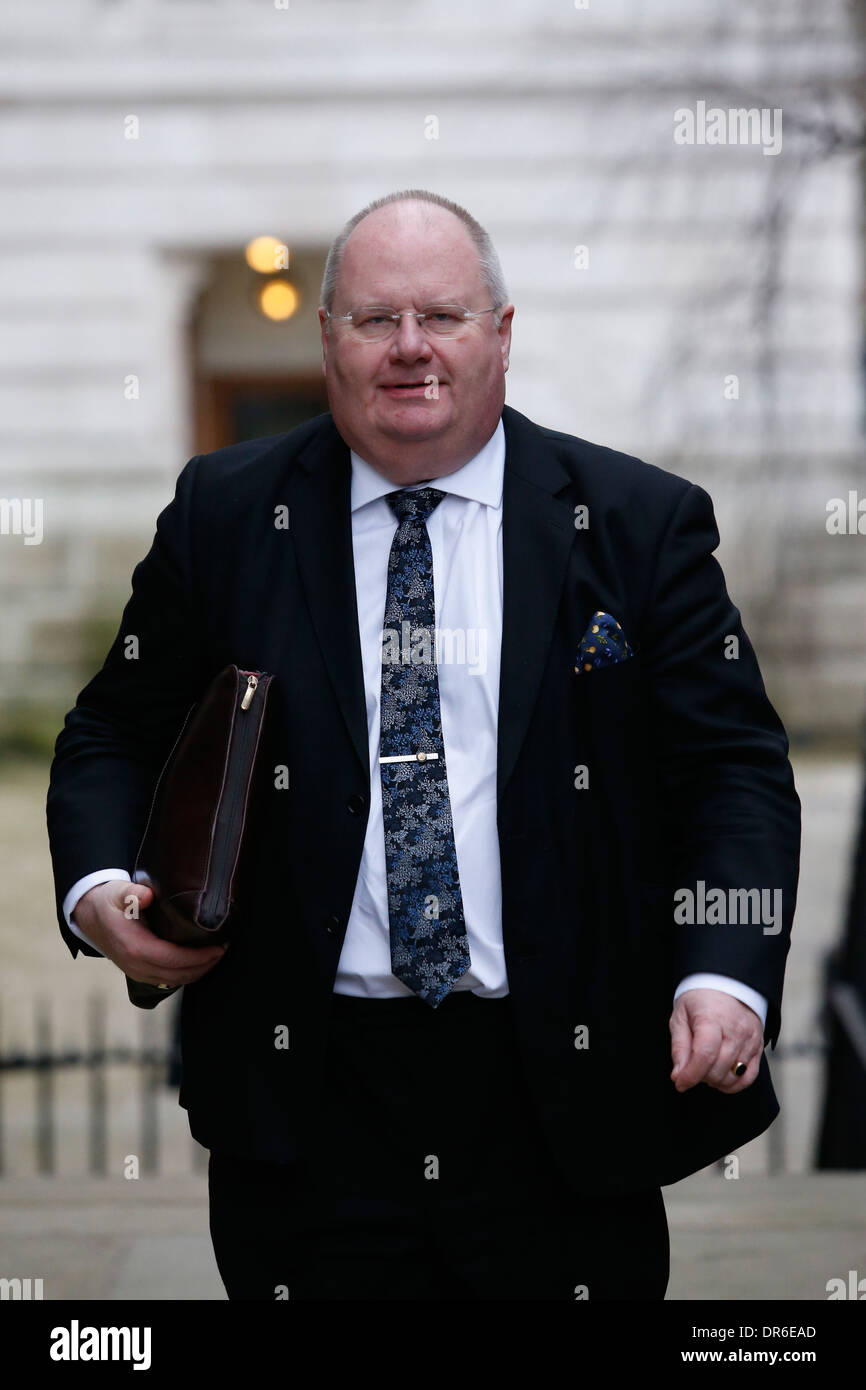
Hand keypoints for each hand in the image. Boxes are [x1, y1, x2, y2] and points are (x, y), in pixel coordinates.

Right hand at [72, 880, 227, 988]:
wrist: (89, 915)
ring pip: (174, 981)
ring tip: (215, 956)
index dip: (199, 957)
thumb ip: (132, 893)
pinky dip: (185, 974)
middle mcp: (136, 965)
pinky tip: (197, 963)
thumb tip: (148, 895)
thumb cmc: (108, 902)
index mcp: (135, 947)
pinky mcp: (138, 972)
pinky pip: (166, 980)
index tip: (218, 947)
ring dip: (197, 972)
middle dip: (204, 965)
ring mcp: (136, 972)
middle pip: (178, 974)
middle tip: (223, 950)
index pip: (174, 959)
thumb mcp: (117, 892)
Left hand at [669, 988, 762, 1093]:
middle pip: (719, 1069)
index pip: (705, 1054)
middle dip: (700, 1077)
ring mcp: (750, 1039)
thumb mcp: (680, 1017)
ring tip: (705, 1068)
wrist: (727, 984)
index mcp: (712, 1018)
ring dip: (715, 1081)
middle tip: (692, 1067)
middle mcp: (735, 1030)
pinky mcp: (759, 1046)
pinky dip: (734, 1084)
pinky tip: (722, 1078)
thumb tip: (679, 1076)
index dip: (691, 1074)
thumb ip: (679, 1048)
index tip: (680, 1083)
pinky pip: (749, 1077)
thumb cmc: (699, 1001)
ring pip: (733, 1076)